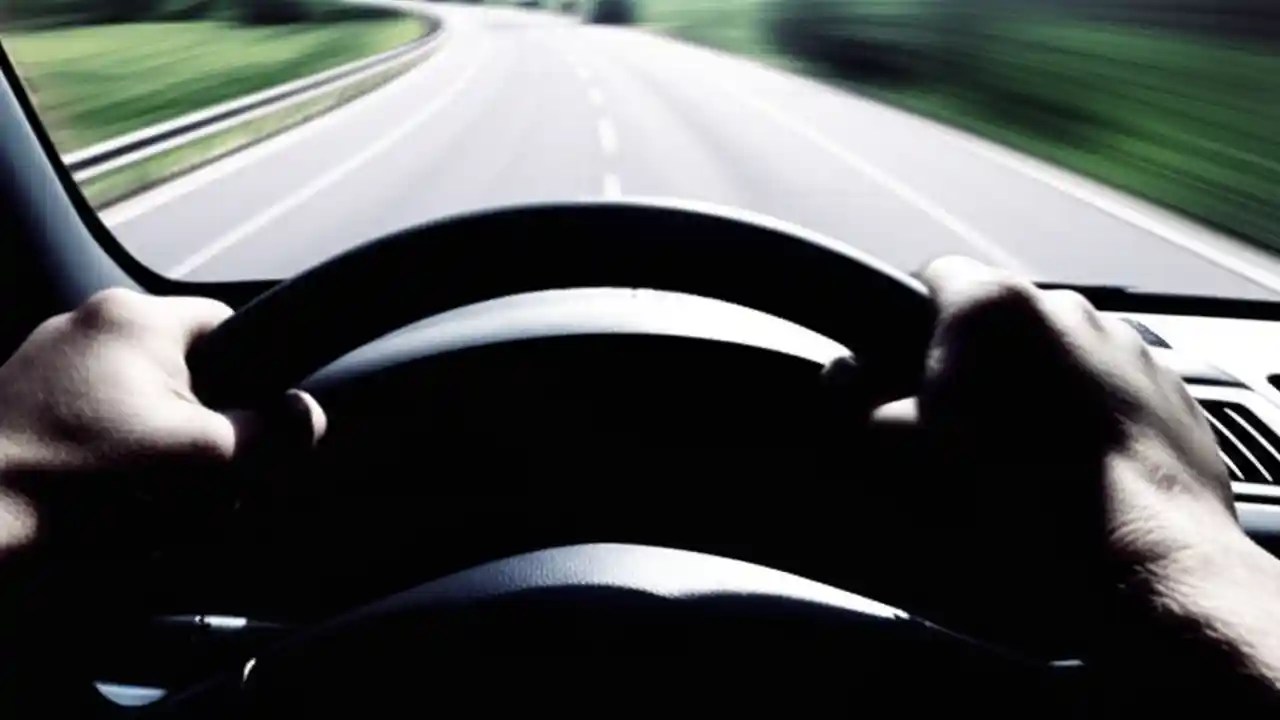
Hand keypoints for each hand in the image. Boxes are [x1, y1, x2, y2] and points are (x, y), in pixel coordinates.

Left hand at [0, 288, 324, 557]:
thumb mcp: (201, 461)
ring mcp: (46, 357)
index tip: (246, 429)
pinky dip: (110, 448)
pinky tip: (105, 492)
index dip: (253, 381)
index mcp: (137, 317)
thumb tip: (309, 418)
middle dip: (201, 421)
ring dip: (156, 440)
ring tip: (146, 491)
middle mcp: (88, 320)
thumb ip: (270, 435)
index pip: (232, 326)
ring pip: (140, 393)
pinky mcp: (20, 396)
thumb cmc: (81, 483)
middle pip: (186, 366)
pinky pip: (93, 412)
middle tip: (198, 474)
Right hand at [911, 257, 1279, 704]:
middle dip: (978, 355)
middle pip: (1000, 314)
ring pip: (1060, 345)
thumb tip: (842, 383)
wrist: (1142, 549)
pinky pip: (1112, 381)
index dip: (911, 317)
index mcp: (993, 308)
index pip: (934, 276)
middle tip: (959, 417)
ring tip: (1024, 446)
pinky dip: (1091, 407)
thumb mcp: (918, 451)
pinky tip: (1078, 460)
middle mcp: (1063, 308)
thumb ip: (872, 405)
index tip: (904, 357)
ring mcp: (1124, 343)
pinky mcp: (1166, 386)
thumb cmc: (1022, 495)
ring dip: (1036, 379)